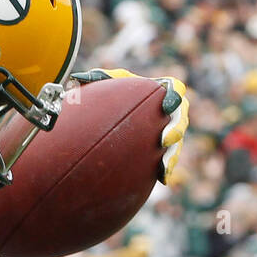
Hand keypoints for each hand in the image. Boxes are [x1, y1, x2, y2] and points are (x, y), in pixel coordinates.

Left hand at [70, 69, 189, 184]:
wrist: (116, 119)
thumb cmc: (116, 95)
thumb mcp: (109, 84)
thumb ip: (98, 78)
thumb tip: (76, 79)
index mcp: (161, 91)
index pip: (176, 89)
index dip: (175, 96)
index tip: (166, 105)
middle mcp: (169, 113)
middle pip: (181, 119)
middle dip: (176, 130)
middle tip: (165, 139)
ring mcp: (168, 133)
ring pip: (177, 144)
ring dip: (173, 154)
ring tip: (164, 165)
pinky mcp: (162, 151)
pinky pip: (168, 161)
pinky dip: (166, 168)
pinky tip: (163, 178)